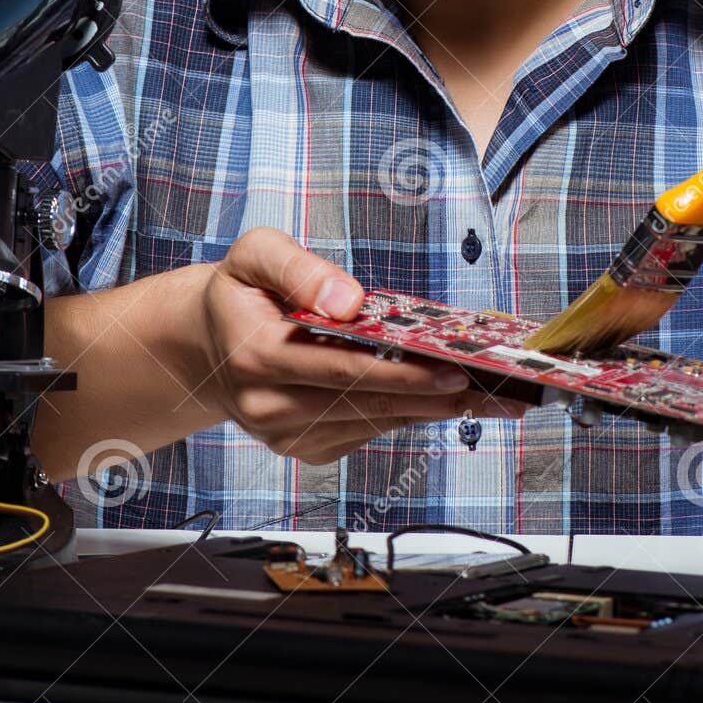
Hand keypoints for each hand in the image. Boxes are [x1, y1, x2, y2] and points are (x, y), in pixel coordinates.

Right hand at [198, 227, 527, 464]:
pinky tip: (445, 399)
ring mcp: (286, 435)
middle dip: (435, 396)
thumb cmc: (241, 293)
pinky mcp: (304, 448)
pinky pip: (365, 433)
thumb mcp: (254, 255)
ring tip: (490, 397)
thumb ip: (298, 269)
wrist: (207, 343)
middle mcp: (269, 406)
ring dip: (433, 410)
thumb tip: (348, 298)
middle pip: (366, 403)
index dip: (401, 373)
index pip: (341, 369)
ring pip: (372, 423)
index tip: (451, 369)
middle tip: (494, 389)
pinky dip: (407, 415)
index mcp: (256, 357)